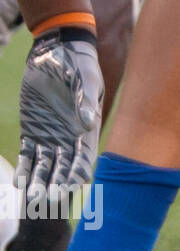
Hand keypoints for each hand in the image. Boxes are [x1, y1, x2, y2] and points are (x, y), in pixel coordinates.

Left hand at [15, 30, 102, 202]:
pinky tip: (20, 182)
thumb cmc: (77, 63)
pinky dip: (25, 168)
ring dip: (40, 181)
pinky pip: (28, 154)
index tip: (74, 187)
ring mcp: (50, 134)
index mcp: (87, 126)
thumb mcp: (84, 79)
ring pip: (45, 164)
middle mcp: (70, 135)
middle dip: (58, 183)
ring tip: (32, 198)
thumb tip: (89, 122)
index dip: (79, 171)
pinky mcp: (32, 130)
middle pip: (65, 166)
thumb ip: (87, 100)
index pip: (85, 155)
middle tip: (50, 199)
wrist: (56, 51)